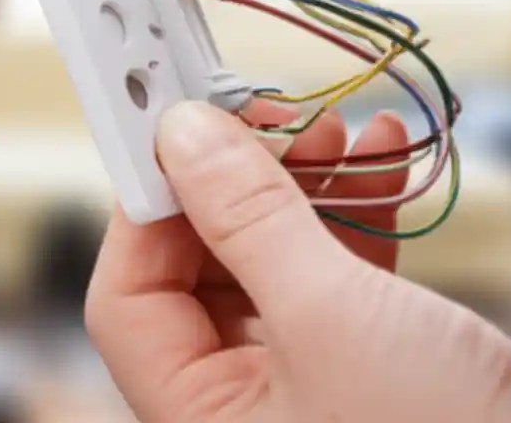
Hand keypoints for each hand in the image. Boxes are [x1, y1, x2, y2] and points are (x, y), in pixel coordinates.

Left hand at [86, 101, 510, 421]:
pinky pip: (340, 270)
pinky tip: (381, 160)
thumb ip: (250, 219)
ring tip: (340, 128)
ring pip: (275, 258)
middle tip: (272, 116)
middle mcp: (244, 400)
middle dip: (238, 181)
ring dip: (304, 184)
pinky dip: (356, 212)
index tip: (181, 125)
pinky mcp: (374, 356)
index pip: (129, 294)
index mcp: (201, 412)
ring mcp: (310, 377)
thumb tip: (184, 136)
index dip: (149, 204)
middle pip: (201, 264)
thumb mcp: (330, 314)